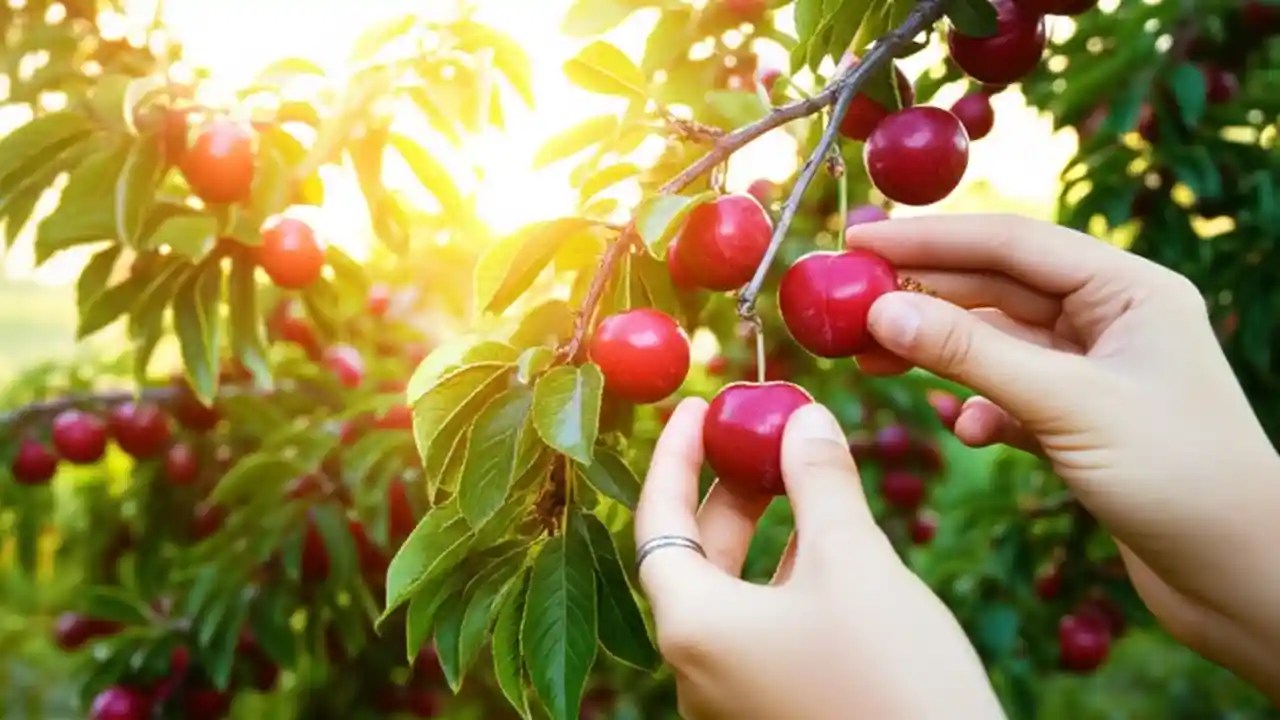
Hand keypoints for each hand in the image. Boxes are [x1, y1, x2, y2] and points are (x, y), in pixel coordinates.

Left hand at [634, 399, 1005, 719]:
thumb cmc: (892, 677)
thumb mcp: (855, 562)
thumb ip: (819, 483)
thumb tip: (803, 420)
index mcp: (693, 628)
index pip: (659, 521)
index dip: (675, 457)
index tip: (695, 406)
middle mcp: (698, 667)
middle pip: (696, 555)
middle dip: (730, 489)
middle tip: (763, 435)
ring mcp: (735, 695)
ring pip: (735, 591)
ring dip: (765, 530)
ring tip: (803, 476)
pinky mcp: (774, 709)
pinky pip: (764, 626)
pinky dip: (786, 575)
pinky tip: (828, 545)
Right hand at [846, 214, 1279, 697]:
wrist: (1243, 575)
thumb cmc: (1179, 476)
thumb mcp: (1067, 406)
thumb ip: (971, 354)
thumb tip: (882, 311)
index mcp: (1129, 289)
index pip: (1010, 243)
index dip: (928, 238)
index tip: (858, 240)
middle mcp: (1114, 319)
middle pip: (996, 290)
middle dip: (921, 296)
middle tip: (846, 304)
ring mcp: (1097, 371)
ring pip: (997, 345)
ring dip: (939, 355)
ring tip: (874, 362)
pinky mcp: (1085, 422)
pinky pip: (1012, 395)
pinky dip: (980, 408)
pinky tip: (968, 432)